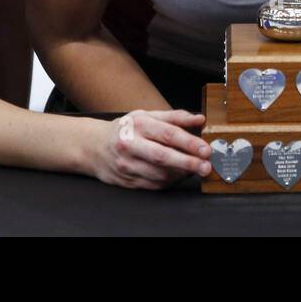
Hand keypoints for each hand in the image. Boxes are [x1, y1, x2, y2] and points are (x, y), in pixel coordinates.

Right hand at [88, 110, 210, 189]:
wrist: (93, 147)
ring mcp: (126, 166)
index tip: (206, 149)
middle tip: (206, 166)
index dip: (189, 143)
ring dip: (181, 174)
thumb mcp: (147, 116)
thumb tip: (200, 119)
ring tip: (194, 168)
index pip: (168, 134)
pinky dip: (170, 181)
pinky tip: (179, 175)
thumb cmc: (126, 129)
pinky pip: (154, 185)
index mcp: (137, 125)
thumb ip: (175, 117)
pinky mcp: (126, 182)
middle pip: (163, 157)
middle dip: (188, 163)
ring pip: (160, 174)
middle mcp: (130, 145)